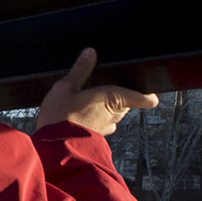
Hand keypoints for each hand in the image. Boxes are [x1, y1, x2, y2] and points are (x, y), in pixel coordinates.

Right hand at [34, 48, 157, 134]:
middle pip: (127, 103)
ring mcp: (107, 128)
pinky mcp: (97, 138)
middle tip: (104, 88)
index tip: (147, 91)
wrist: (53, 148)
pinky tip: (79, 117)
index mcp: (113, 98)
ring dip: (107, 109)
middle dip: (120, 97)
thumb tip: (90, 53)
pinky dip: (96, 120)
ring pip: (115, 114)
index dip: (148, 95)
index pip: (144, 98)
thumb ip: (79, 70)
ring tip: (88, 103)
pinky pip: (103, 125)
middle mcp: (115, 114)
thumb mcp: (65, 87)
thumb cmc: (60, 117)